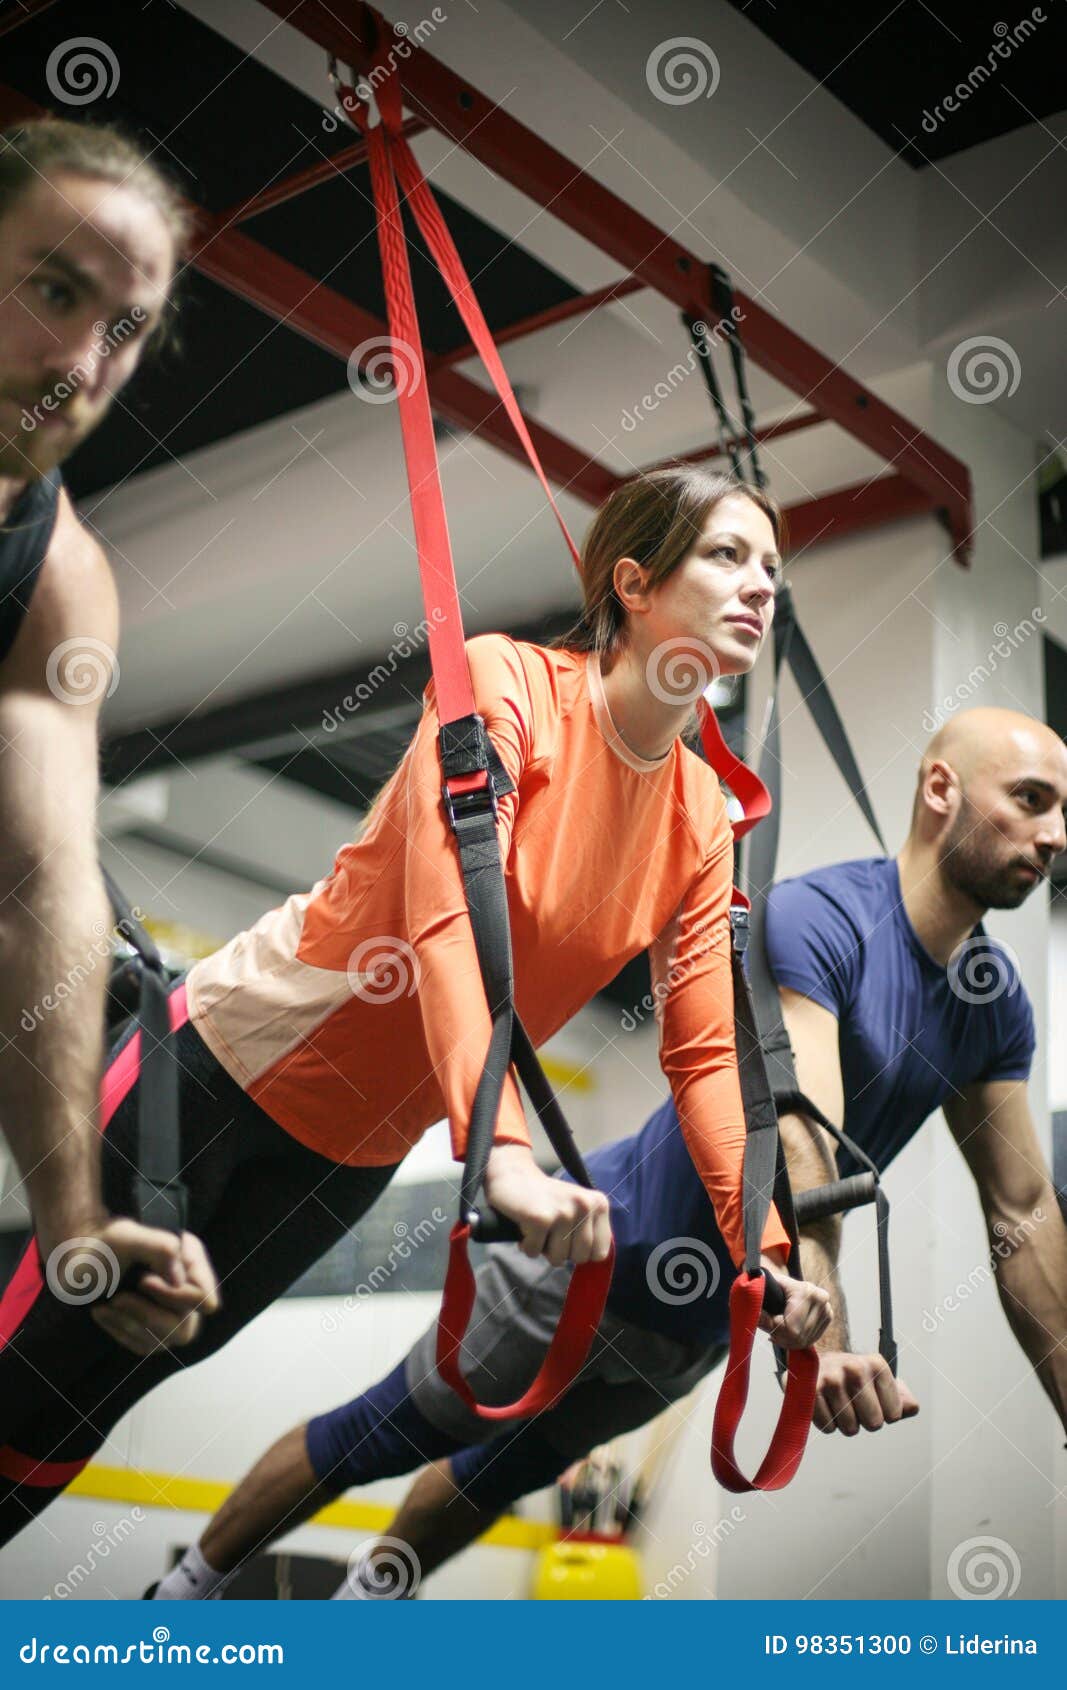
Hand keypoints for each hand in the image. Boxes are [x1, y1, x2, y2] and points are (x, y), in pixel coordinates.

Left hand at [75, 1220, 218, 1354]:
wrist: (77, 1261)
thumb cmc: (101, 1245)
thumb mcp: (125, 1236)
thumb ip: (160, 1246)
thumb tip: (179, 1279)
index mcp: (189, 1260)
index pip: (203, 1297)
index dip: (176, 1296)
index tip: (143, 1282)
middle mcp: (186, 1289)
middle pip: (185, 1325)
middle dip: (148, 1315)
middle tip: (118, 1297)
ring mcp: (171, 1314)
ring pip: (163, 1340)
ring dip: (129, 1324)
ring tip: (106, 1305)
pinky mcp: (152, 1332)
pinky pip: (144, 1346)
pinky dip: (120, 1331)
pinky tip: (103, 1313)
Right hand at [483, 1144, 610, 1265]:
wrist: (514, 1173)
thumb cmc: (547, 1198)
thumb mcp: (578, 1209)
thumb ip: (590, 1232)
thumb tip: (595, 1267)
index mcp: (598, 1204)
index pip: (600, 1253)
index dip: (579, 1251)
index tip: (567, 1236)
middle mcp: (585, 1206)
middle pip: (579, 1258)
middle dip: (560, 1252)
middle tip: (550, 1229)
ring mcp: (563, 1212)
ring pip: (557, 1258)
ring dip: (542, 1248)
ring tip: (538, 1226)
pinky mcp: (541, 1218)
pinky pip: (534, 1252)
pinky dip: (526, 1245)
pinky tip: (526, 1225)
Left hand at [757, 1251, 832, 1349]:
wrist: (786, 1281)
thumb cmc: (771, 1285)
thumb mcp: (763, 1291)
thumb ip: (758, 1303)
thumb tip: (755, 1315)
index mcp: (806, 1291)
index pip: (791, 1328)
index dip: (775, 1329)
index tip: (765, 1323)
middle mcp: (821, 1300)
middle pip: (799, 1337)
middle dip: (780, 1336)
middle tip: (769, 1330)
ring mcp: (827, 1309)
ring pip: (804, 1341)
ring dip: (787, 1341)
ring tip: (775, 1332)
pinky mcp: (828, 1317)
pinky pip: (811, 1340)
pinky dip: (796, 1341)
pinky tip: (786, 1334)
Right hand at [813, 1350, 919, 1434]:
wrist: (814, 1362)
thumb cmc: (851, 1376)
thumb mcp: (878, 1379)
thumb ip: (900, 1397)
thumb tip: (911, 1408)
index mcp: (876, 1364)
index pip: (894, 1414)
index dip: (884, 1413)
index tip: (873, 1400)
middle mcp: (855, 1368)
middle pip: (874, 1423)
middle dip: (864, 1420)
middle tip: (854, 1404)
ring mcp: (832, 1378)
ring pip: (850, 1428)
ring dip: (845, 1422)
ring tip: (838, 1402)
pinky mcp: (811, 1390)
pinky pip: (829, 1427)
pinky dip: (827, 1423)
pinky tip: (825, 1405)